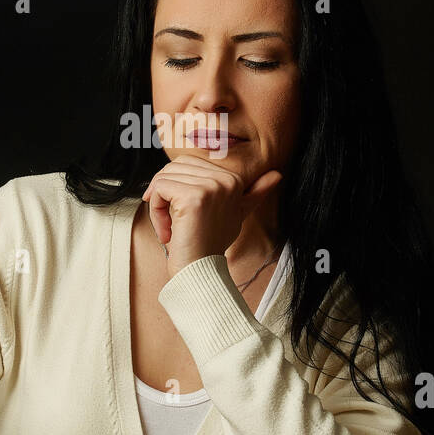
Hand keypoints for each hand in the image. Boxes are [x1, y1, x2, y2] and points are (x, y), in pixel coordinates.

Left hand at [141, 155, 282, 277]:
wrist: (201, 271)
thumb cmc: (211, 243)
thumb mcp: (236, 214)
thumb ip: (253, 194)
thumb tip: (278, 175)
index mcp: (233, 179)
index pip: (187, 163)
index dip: (175, 187)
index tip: (179, 215)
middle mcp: (225, 179)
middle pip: (173, 167)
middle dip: (163, 194)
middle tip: (171, 223)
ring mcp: (210, 187)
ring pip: (164, 178)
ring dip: (158, 205)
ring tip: (171, 227)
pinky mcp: (193, 197)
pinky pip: (159, 188)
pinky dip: (155, 211)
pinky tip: (168, 230)